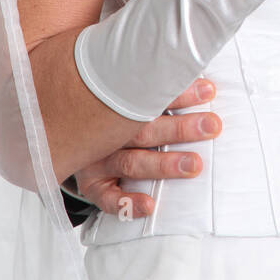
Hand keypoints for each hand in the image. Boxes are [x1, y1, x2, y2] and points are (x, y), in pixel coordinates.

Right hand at [71, 78, 220, 218]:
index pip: (148, 97)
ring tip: (194, 165)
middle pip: (144, 130)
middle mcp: (104, 131)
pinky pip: (108, 198)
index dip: (180, 94)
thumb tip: (198, 75)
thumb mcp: (124, 92)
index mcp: (112, 102)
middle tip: (212, 126)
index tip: (209, 91)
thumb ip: (151, 85)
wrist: (67, 130)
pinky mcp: (92, 186)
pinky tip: (149, 205)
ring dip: (164, 164)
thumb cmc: (112, 112)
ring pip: (131, 162)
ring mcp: (96, 159)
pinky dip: (128, 203)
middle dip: (180, 128)